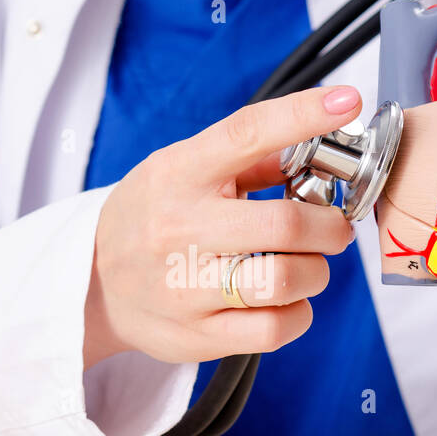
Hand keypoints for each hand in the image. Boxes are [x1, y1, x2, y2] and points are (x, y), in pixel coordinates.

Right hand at [84, 86, 361, 366]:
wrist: (90, 285)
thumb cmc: (151, 219)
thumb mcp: (180, 172)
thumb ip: (248, 158)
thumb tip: (319, 136)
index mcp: (178, 175)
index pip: (245, 134)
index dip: (301, 115)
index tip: (346, 101)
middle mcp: (178, 228)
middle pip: (284, 224)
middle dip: (330, 227)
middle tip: (335, 229)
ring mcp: (184, 287)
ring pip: (285, 280)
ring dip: (316, 272)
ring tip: (309, 266)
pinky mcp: (195, 334)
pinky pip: (274, 329)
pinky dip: (298, 313)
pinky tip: (288, 301)